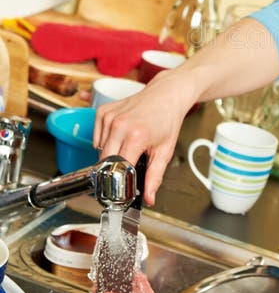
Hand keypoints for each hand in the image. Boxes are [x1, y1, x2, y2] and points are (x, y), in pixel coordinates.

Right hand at [93, 68, 196, 203]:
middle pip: (105, 162)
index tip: (124, 187)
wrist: (166, 94)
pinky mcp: (102, 111)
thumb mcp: (165, 151)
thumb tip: (148, 198)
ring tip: (128, 146)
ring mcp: (108, 117)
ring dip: (111, 154)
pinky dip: (105, 141)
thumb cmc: (167, 119)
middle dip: (114, 169)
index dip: (120, 181)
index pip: (118, 169)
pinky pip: (96, 137)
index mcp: (136, 136)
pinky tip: (120, 135)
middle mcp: (119, 125)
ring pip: (99, 150)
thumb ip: (154, 177)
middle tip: (128, 167)